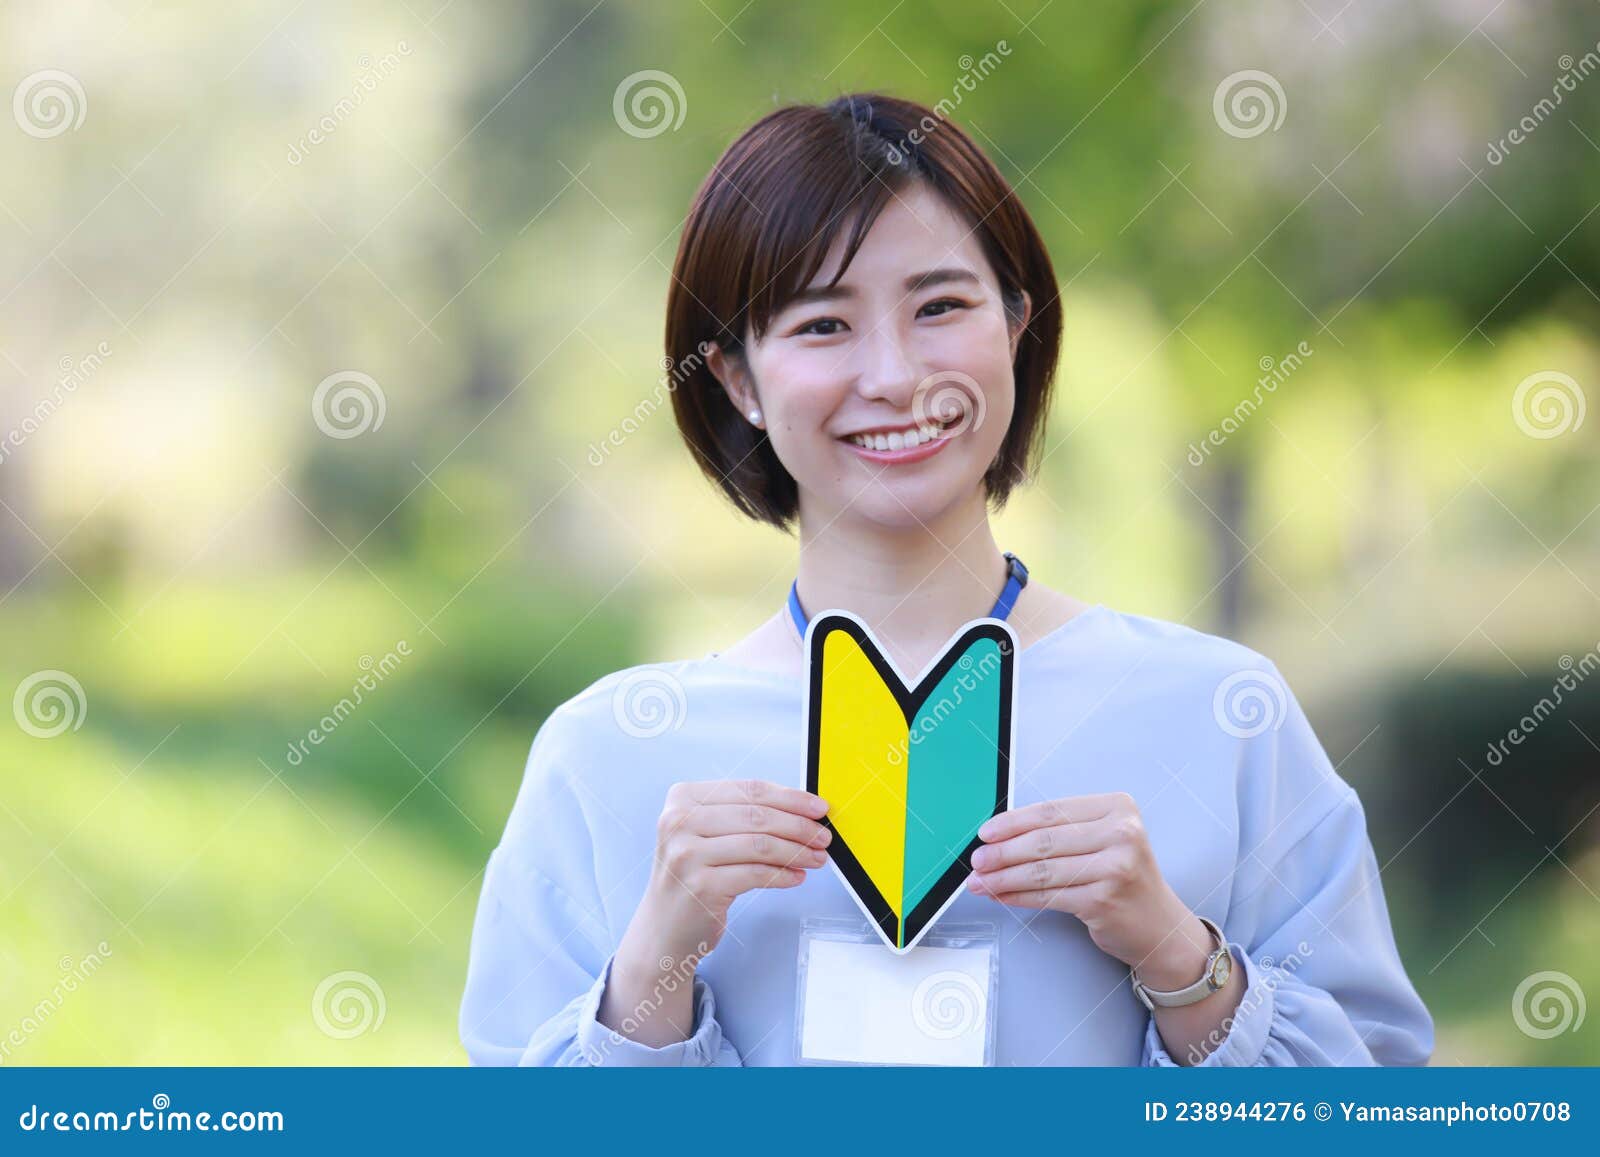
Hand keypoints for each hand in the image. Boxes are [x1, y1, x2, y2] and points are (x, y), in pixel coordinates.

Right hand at [620, 778, 831, 968]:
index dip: (791, 797)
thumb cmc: (693, 876)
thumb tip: (801, 810)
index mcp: (683, 798)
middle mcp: (679, 822)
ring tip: (816, 858)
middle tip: (823, 836)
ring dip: (796, 851)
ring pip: (760, 844)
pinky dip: (783, 874)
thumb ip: (744, 816)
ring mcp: (687, 854)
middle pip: (757, 815)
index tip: (818, 807)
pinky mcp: (701, 886)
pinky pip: (756, 874)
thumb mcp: (707, 834)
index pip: (749, 789)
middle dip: (799, 826)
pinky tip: (796, 876)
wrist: (664, 927)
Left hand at [965, 791, 1213, 988]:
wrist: (1160, 927)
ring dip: (1004, 876)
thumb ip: (1062, 831)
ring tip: (982, 880)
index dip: (1012, 822)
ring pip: (1042, 870)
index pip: (1051, 811)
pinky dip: (1018, 896)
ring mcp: (1115, 867)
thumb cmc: (1125, 879)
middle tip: (978, 859)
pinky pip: (1048, 896)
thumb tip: (1002, 836)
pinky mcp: (1104, 900)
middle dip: (1002, 851)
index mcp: (1118, 808)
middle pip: (1044, 840)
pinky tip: (1002, 894)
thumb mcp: (1103, 841)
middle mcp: (1121, 834)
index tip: (987, 832)